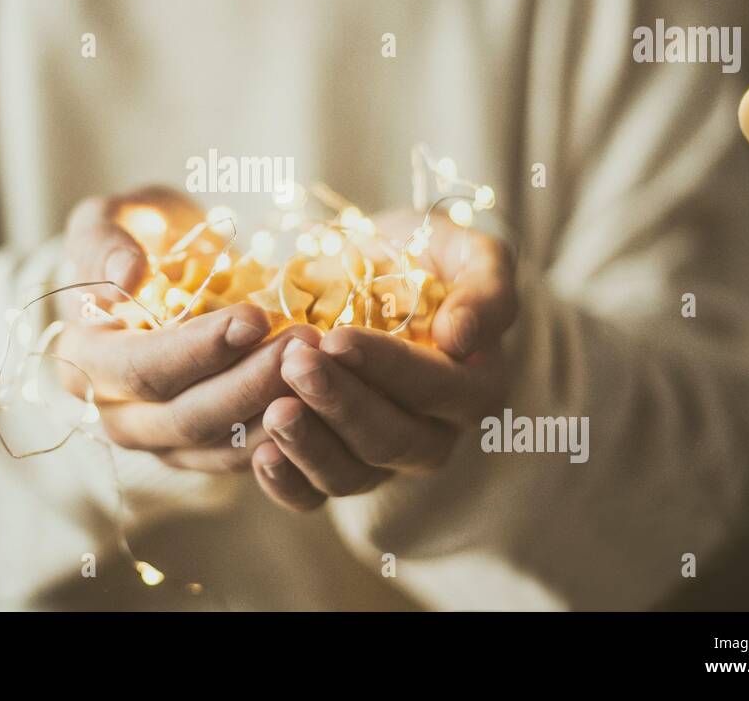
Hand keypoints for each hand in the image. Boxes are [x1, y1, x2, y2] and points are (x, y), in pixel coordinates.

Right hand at [54, 187, 314, 471]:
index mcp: (85, 361)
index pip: (141, 368)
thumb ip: (103, 242)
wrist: (158, 274)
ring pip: (218, 446)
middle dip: (250, 382)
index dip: (199, 348)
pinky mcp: (198, 455)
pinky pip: (240, 459)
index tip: (255, 318)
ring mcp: (158, 443)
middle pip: (186, 417)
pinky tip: (320, 408)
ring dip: (274, 412)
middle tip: (306, 344)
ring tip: (321, 368)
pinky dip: (282, 440)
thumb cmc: (135, 240)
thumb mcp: (108, 220)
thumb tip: (124, 278)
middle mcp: (116, 415)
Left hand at [252, 215, 517, 510]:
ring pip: (351, 475)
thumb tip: (463, 337)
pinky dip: (287, 484)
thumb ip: (486, 286)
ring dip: (311, 447)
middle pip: (391, 440)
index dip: (387, 367)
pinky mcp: (334, 465)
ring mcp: (381, 458)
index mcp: (474, 385)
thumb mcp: (468, 253)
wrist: (369, 271)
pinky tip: (262, 456)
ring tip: (275, 410)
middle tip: (296, 363)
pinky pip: (312, 496)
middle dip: (341, 404)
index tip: (337, 339)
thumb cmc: (423, 259)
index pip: (436, 388)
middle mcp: (433, 433)